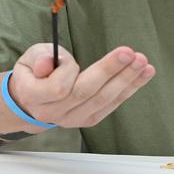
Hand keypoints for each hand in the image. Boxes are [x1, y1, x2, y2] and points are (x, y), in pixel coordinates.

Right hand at [8, 43, 155, 127]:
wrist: (32, 100)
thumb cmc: (33, 73)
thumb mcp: (29, 58)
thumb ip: (40, 58)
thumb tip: (50, 63)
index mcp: (34, 96)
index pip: (58, 87)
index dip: (68, 72)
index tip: (72, 60)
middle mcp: (54, 112)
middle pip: (87, 92)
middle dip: (111, 71)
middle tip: (131, 54)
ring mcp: (73, 119)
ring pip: (103, 100)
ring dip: (127, 80)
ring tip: (144, 63)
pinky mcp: (89, 120)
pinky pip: (112, 104)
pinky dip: (129, 88)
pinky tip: (144, 73)